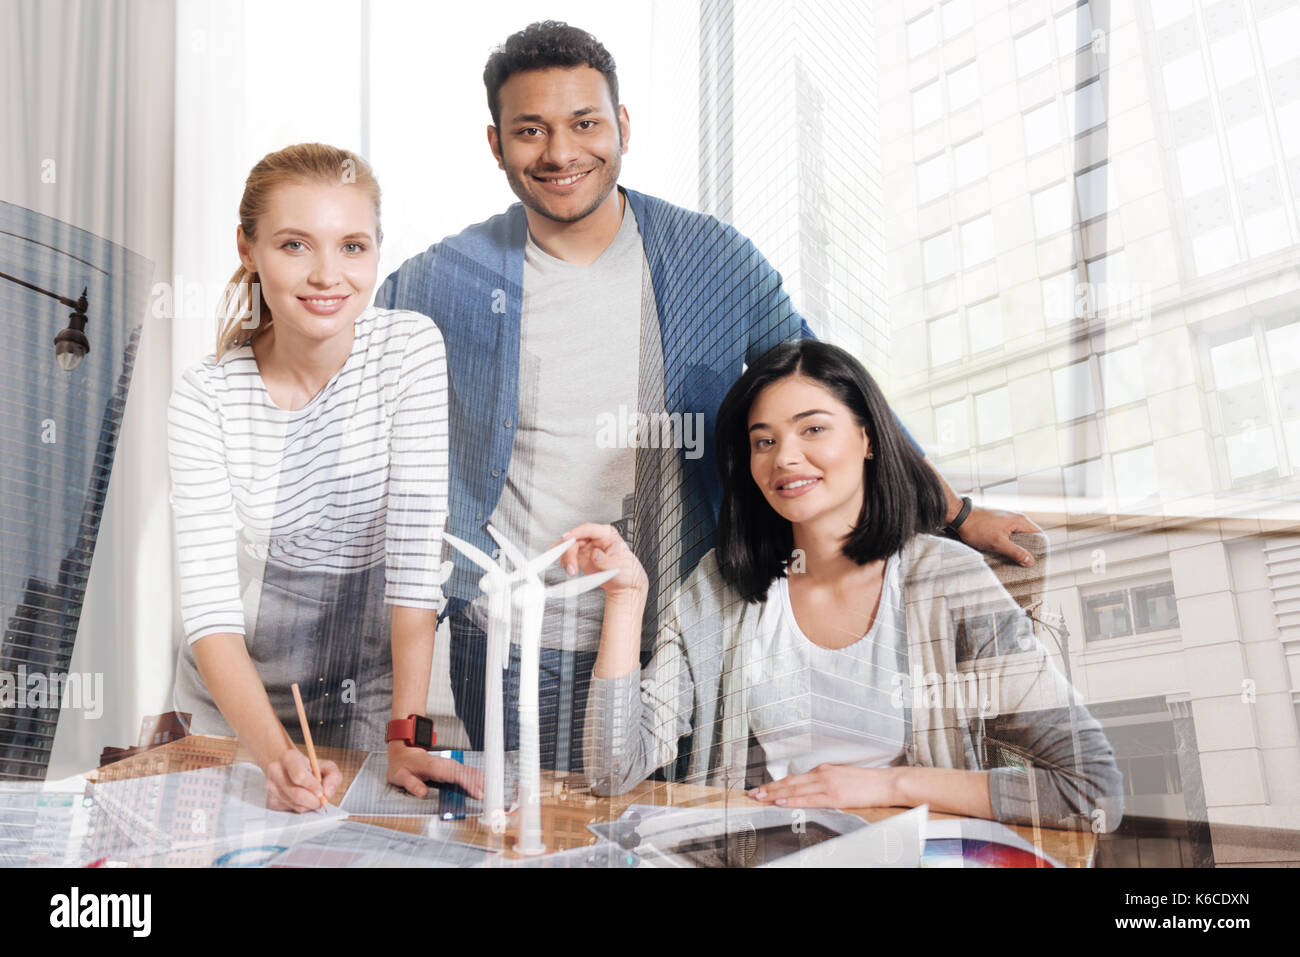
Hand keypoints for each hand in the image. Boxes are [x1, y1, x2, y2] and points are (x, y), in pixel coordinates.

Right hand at [262, 747, 341, 811]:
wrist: (289, 769)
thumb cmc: (309, 768)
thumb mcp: (326, 766)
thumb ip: (333, 777)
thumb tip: (328, 792)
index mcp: (289, 757)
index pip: (299, 776)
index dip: (313, 786)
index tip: (321, 792)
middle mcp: (276, 771)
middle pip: (297, 794)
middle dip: (313, 800)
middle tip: (321, 799)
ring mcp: (271, 786)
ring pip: (294, 804)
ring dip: (308, 804)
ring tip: (311, 795)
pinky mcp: (270, 800)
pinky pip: (290, 810)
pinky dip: (301, 807)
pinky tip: (302, 799)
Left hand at [386, 741, 484, 799]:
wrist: (403, 750)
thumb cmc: (402, 765)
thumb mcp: (400, 776)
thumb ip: (411, 784)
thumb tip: (422, 792)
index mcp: (433, 766)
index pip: (454, 775)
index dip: (468, 783)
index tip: (478, 793)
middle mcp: (443, 763)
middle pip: (465, 772)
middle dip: (479, 783)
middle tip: (490, 795)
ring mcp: (448, 763)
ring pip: (468, 770)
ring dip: (480, 780)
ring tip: (490, 790)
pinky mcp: (450, 766)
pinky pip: (466, 771)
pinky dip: (475, 776)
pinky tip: (483, 781)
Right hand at [557, 522, 648, 599]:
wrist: (624, 584)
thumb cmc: (626, 571)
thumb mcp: (618, 566)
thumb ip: (605, 560)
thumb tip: (594, 554)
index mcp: (607, 534)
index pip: (589, 529)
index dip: (576, 532)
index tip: (566, 537)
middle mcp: (595, 539)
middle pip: (576, 539)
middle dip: (569, 552)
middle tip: (570, 565)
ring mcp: (587, 548)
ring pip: (569, 547)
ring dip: (566, 558)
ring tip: (571, 570)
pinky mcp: (581, 557)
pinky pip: (569, 556)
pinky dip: (565, 562)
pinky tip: (569, 569)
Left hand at [747, 764, 901, 809]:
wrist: (886, 783)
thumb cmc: (867, 783)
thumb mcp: (842, 778)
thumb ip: (825, 782)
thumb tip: (810, 790)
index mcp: (824, 770)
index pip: (795, 778)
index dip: (777, 784)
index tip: (762, 788)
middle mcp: (822, 774)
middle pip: (790, 782)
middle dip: (769, 788)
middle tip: (753, 793)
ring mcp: (827, 784)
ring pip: (794, 789)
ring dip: (774, 794)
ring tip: (760, 798)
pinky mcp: (834, 796)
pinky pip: (808, 799)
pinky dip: (792, 800)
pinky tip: (781, 802)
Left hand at [956, 507, 1041, 565]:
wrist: (959, 516)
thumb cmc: (977, 528)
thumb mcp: (998, 543)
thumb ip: (1015, 552)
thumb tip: (1031, 561)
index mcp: (1020, 521)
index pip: (1039, 535)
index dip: (1041, 548)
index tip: (1037, 560)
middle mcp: (1016, 518)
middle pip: (1030, 536)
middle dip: (1029, 549)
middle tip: (1026, 563)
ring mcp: (1006, 519)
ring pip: (1018, 536)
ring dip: (1017, 547)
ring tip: (1015, 560)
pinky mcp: (998, 522)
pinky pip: (1009, 534)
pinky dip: (1009, 543)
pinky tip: (1004, 552)